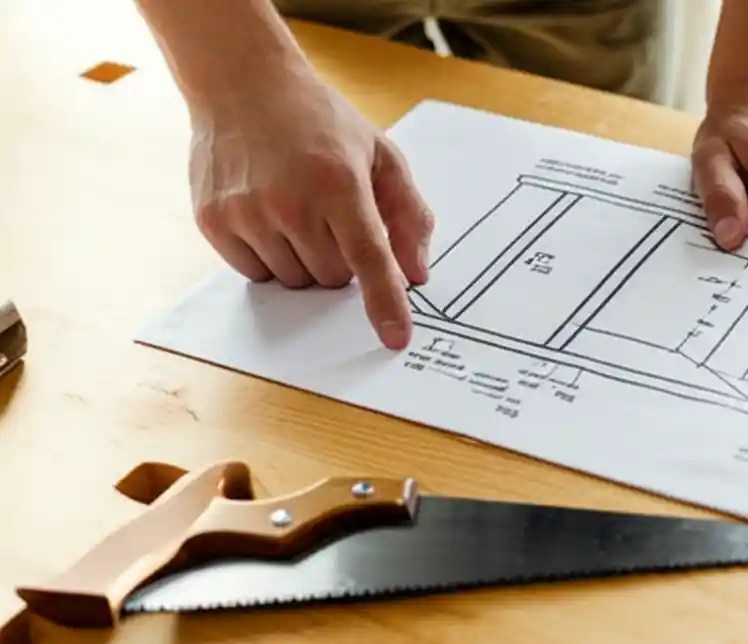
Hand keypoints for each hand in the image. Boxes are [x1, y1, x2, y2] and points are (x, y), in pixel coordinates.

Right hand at [188, 70, 430, 349]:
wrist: (242, 84)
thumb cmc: (319, 122)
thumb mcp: (380, 154)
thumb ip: (409, 214)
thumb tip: (417, 273)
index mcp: (338, 183)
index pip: (369, 258)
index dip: (385, 302)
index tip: (396, 338)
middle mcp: (290, 201)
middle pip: (332, 278)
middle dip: (341, 259)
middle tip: (329, 215)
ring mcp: (247, 213)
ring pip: (294, 281)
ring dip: (304, 259)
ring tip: (295, 208)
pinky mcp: (213, 221)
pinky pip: (255, 273)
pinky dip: (268, 257)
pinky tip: (266, 214)